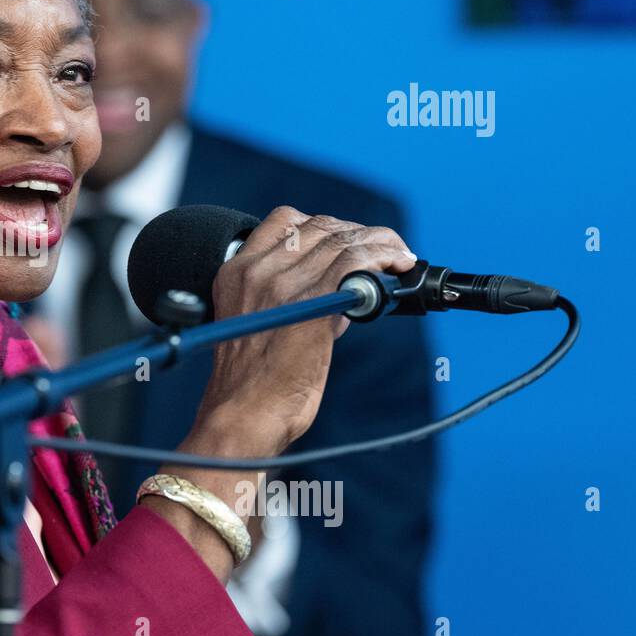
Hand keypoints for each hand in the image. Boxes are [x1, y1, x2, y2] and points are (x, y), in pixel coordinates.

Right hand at [192, 206, 416, 454]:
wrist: (244, 414)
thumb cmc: (252, 384)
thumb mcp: (259, 324)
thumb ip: (294, 298)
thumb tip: (344, 289)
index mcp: (236, 272)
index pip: (283, 221)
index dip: (323, 225)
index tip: (346, 240)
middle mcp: (257, 271)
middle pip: (320, 225)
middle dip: (358, 233)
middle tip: (385, 251)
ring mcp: (283, 284)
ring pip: (343, 240)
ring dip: (381, 243)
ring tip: (399, 256)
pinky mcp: (314, 302)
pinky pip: (356, 262)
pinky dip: (383, 257)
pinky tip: (398, 265)